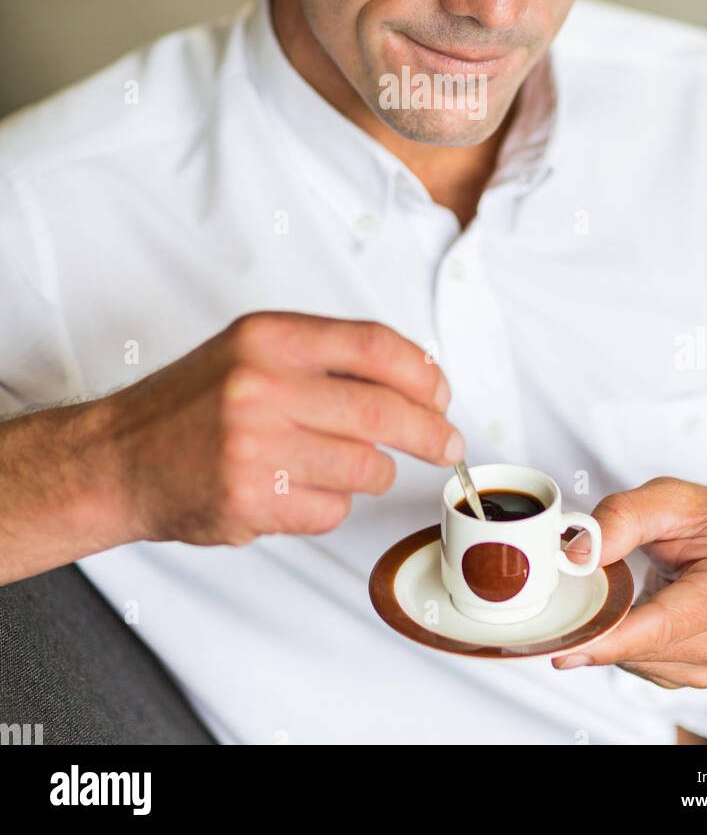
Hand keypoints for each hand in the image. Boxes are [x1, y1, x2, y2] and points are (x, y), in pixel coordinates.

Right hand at [107, 312, 463, 546]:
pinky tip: (295, 489)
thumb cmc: (192, 404)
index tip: (441, 394)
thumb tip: (416, 378)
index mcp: (269, 337)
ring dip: (370, 472)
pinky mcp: (252, 500)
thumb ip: (326, 356)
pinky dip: (329, 504)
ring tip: (338, 465)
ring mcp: (256, 446)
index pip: (375, 345)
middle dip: (430, 432)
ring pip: (366, 467)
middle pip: (383, 410)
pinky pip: (331, 509)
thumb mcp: (253, 350)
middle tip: (446, 442)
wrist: (120, 457)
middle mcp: (263, 385)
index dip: (423, 373)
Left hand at [551, 477, 706, 687]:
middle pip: (641, 648)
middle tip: (575, 589)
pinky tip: (635, 612)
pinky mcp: (698, 674)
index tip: (564, 645)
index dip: (609, 639)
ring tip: (621, 589)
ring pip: (636, 661)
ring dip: (613, 631)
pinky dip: (626, 641)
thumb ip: (622, 517)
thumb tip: (577, 554)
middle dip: (599, 624)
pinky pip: (643, 666)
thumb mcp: (673, 498)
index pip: (660, 628)